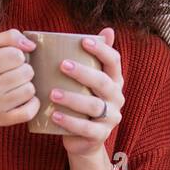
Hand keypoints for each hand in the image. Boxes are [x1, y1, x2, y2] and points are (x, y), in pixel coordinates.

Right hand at [0, 28, 38, 131]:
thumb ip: (9, 37)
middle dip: (24, 71)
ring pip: (29, 90)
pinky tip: (25, 99)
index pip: (16, 55)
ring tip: (17, 86)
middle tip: (14, 75)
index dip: (18, 56)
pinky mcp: (1, 120)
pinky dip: (32, 104)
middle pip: (26, 72)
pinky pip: (29, 111)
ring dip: (27, 86)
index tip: (11, 61)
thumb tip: (31, 45)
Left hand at [51, 28, 123, 159]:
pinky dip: (69, 122)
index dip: (101, 50)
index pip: (114, 61)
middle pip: (103, 82)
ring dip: (73, 99)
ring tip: (53, 93)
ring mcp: (110, 118)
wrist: (84, 140)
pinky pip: (86, 128)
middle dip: (83, 73)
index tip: (83, 41)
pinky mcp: (100, 135)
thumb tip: (108, 29)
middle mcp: (116, 98)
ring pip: (94, 106)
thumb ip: (94, 58)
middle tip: (62, 64)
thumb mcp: (88, 82)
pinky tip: (54, 115)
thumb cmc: (82, 103)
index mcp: (114, 81)